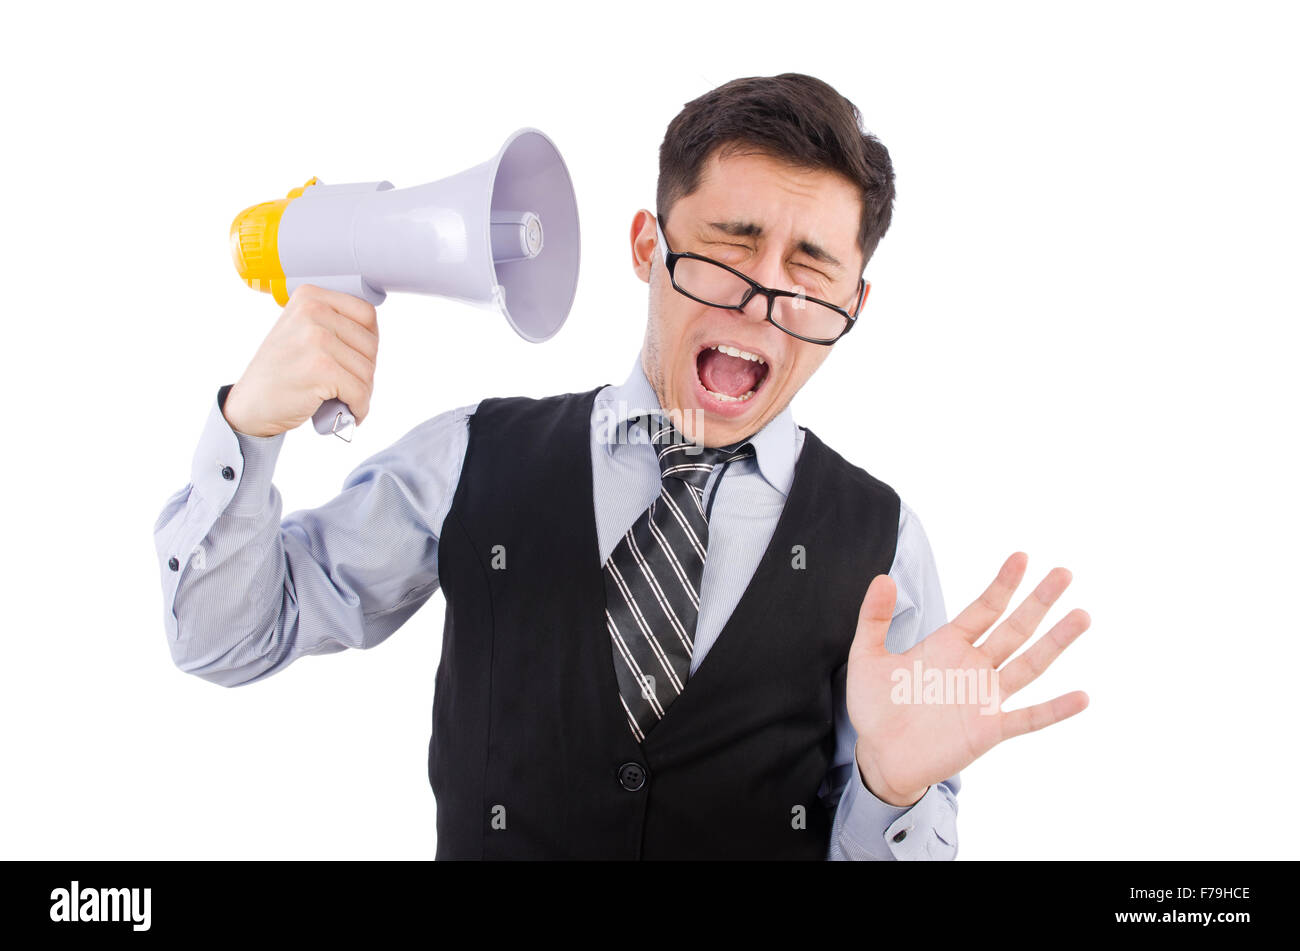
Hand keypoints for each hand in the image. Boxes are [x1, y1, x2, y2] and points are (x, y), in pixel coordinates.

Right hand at [223, 284, 378, 437]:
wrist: (249, 405)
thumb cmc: (281, 371)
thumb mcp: (300, 330)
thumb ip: (333, 322)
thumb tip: (374, 333)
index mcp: (310, 296)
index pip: (366, 314)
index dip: (367, 343)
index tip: (354, 360)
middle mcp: (313, 310)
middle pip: (370, 344)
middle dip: (365, 370)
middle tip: (348, 385)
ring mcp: (316, 339)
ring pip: (367, 370)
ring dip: (362, 392)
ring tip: (345, 399)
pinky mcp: (321, 368)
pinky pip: (360, 392)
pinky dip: (359, 407)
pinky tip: (349, 412)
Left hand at [846, 552, 1089, 806]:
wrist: (880, 756)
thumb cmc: (876, 706)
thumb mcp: (867, 657)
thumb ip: (874, 618)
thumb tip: (883, 577)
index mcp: (949, 644)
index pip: (983, 608)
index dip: (1002, 584)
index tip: (1021, 556)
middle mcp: (974, 666)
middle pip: (1014, 628)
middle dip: (1038, 601)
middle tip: (1064, 573)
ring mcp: (985, 697)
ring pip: (1029, 665)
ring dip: (1055, 642)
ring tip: (1082, 616)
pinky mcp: (989, 730)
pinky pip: (1028, 718)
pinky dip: (1054, 709)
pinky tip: (1081, 697)